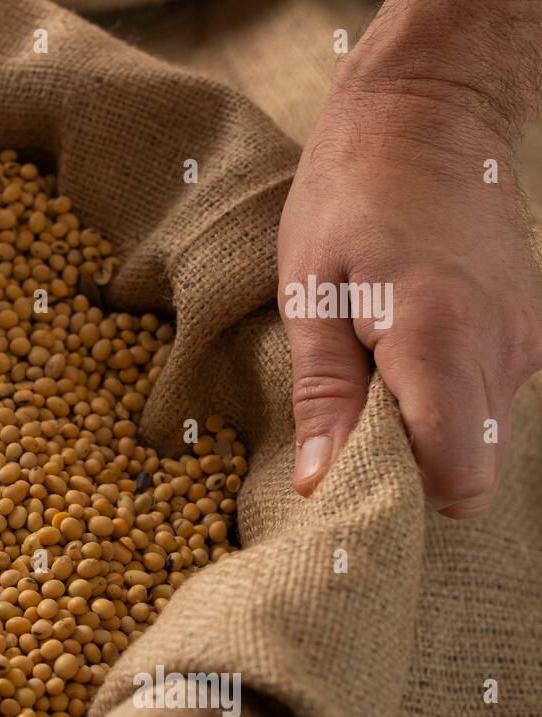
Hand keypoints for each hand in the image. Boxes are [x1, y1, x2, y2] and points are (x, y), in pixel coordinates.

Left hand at [278, 85, 541, 516]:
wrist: (430, 111)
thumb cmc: (351, 192)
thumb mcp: (310, 290)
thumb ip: (323, 393)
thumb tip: (319, 481)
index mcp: (441, 340)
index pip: (456, 477)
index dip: (400, 492)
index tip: (344, 471)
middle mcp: (502, 348)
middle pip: (472, 468)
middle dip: (408, 470)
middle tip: (343, 425)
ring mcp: (526, 338)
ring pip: (481, 435)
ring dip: (424, 430)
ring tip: (366, 374)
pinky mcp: (528, 328)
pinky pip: (488, 397)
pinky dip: (444, 398)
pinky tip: (397, 353)